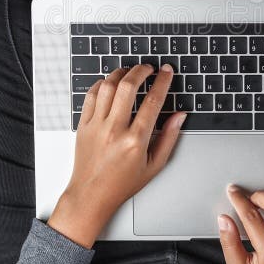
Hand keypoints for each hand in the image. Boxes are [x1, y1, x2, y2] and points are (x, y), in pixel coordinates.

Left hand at [47, 64, 185, 247]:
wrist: (91, 195)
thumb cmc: (122, 183)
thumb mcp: (154, 165)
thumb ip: (169, 137)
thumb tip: (179, 116)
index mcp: (135, 141)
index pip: (153, 102)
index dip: (162, 82)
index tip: (166, 72)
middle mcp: (115, 130)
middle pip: (128, 87)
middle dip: (141, 71)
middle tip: (148, 68)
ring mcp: (97, 126)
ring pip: (108, 87)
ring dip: (121, 74)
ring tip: (129, 72)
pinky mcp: (83, 125)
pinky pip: (91, 95)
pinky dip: (101, 84)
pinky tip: (110, 83)